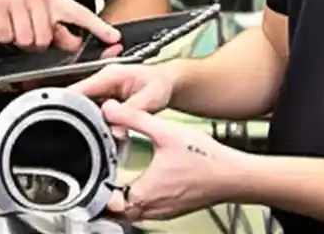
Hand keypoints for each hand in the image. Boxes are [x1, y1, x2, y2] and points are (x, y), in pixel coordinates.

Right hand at [0, 0, 119, 51]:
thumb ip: (55, 20)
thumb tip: (69, 42)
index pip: (80, 12)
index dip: (98, 27)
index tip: (114, 38)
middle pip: (46, 40)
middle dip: (37, 42)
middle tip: (29, 28)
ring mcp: (18, 1)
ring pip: (26, 42)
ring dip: (19, 40)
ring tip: (15, 23)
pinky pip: (6, 38)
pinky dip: (3, 37)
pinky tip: (3, 22)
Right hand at [70, 62, 175, 136]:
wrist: (169, 83)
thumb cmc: (161, 84)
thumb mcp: (150, 98)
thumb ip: (132, 112)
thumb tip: (116, 130)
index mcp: (108, 75)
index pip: (78, 89)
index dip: (67, 105)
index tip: (63, 122)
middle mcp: (101, 82)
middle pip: (77, 100)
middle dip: (76, 118)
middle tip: (79, 138)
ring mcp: (102, 91)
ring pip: (84, 109)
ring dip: (86, 123)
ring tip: (90, 139)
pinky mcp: (105, 101)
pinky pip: (94, 113)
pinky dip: (95, 124)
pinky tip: (100, 135)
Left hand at [100, 100, 243, 220]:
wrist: (234, 176)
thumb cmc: (206, 160)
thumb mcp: (165, 131)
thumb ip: (134, 118)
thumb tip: (111, 109)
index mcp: (145, 192)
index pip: (107, 205)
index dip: (95, 194)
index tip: (89, 180)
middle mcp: (152, 208)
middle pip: (117, 213)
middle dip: (105, 200)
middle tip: (97, 182)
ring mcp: (164, 212)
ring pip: (132, 215)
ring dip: (121, 203)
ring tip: (113, 186)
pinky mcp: (174, 211)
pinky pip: (148, 213)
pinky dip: (138, 204)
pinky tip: (140, 187)